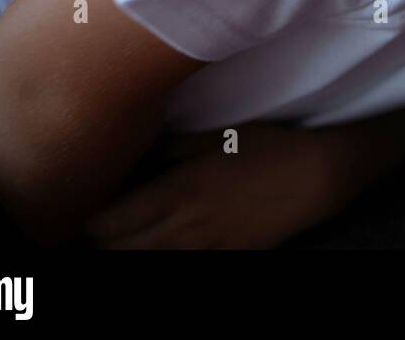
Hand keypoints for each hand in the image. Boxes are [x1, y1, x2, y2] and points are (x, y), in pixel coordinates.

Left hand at [85, 122, 362, 248]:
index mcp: (175, 192)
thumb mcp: (214, 135)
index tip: (87, 210)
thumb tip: (138, 155)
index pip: (107, 224)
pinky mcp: (229, 258)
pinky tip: (165, 249)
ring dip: (131, 255)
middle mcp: (184, 227)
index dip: (89, 222)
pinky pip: (185, 270)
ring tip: (127, 242)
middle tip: (101, 229)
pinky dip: (166, 262)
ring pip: (149, 266)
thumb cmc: (267, 146)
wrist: (318, 175)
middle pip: (120, 253)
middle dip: (102, 244)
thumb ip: (170, 148)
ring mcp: (207, 249)